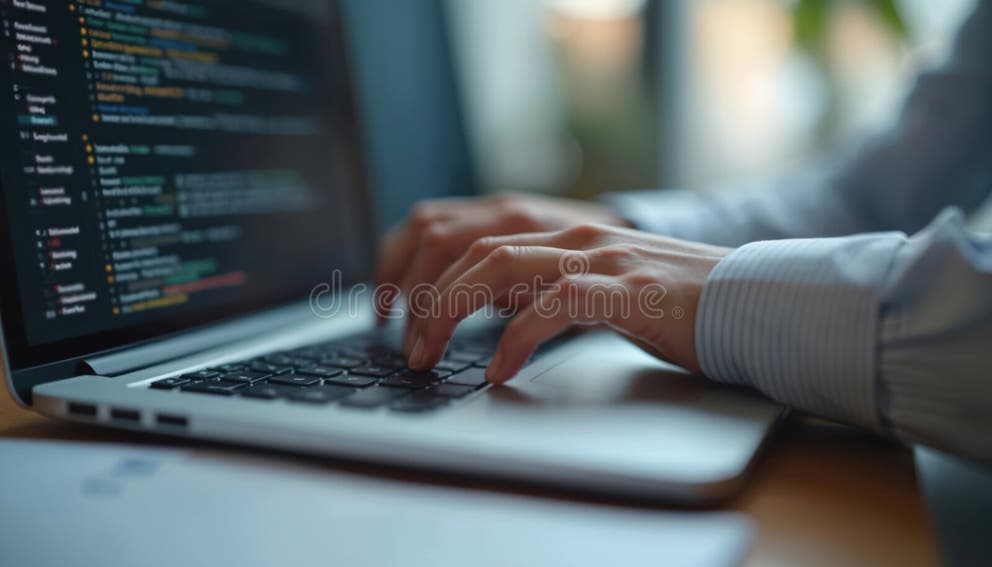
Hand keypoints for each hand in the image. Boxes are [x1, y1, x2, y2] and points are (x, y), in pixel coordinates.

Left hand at [404, 223, 731, 382]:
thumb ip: (541, 284)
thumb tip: (484, 310)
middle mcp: (572, 234)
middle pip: (469, 245)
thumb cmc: (669, 303)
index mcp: (559, 230)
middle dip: (421, 296)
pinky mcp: (626, 290)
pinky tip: (500, 372)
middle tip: (405, 347)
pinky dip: (514, 340)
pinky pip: (552, 306)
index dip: (414, 264)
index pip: (463, 228)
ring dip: (450, 313)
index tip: (391, 309)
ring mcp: (599, 257)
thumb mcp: (592, 285)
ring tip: (429, 356)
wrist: (747, 301)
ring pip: (498, 264)